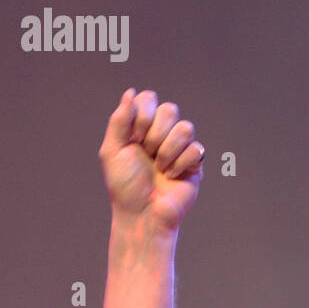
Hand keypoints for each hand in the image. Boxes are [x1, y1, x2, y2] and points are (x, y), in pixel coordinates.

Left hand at [99, 89, 203, 231]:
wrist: (141, 214)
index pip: (148, 99)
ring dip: (168, 152)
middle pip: (169, 109)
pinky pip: (196, 149)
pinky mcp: (194, 161)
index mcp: (140, 129)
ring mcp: (179, 147)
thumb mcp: (112, 152)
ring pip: (185, 128)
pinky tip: (172, 177)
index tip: (133, 138)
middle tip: (147, 155)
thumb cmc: (124, 187)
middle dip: (155, 135)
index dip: (143, 115)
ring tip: (159, 170)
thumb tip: (130, 92)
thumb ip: (119, 121)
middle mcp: (160, 134)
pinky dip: (180, 165)